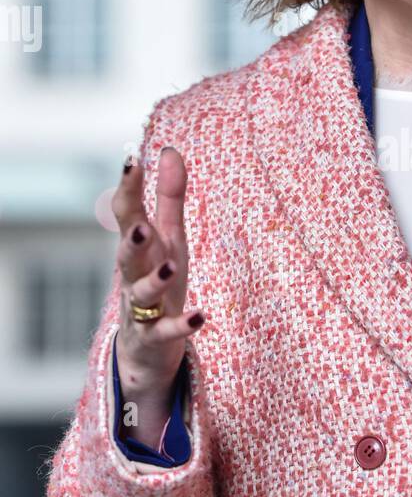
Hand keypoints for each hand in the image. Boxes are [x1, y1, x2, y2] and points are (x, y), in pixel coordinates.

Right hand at [112, 144, 204, 401]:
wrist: (145, 347)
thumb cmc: (157, 278)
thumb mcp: (169, 237)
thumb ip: (169, 196)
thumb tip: (169, 150)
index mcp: (139, 247)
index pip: (127, 216)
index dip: (129, 191)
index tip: (130, 162)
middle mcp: (134, 275)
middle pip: (127, 255)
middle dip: (131, 240)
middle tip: (140, 227)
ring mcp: (142, 308)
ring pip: (141, 294)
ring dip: (154, 281)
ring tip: (171, 267)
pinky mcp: (155, 337)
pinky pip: (166, 332)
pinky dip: (181, 325)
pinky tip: (199, 316)